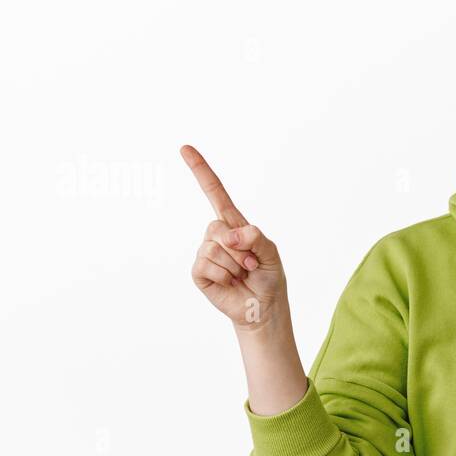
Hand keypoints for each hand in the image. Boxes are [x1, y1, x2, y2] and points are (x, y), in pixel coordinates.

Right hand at [182, 144, 287, 331]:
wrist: (262, 307)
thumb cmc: (268, 277)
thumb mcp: (271, 253)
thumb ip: (256, 237)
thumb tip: (231, 236)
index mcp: (234, 224)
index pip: (215, 193)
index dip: (201, 171)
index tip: (185, 149)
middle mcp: (217, 235)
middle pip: (217, 227)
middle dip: (240, 249)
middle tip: (251, 265)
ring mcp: (206, 253)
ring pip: (214, 248)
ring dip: (235, 265)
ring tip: (242, 275)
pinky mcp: (199, 272)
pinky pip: (207, 266)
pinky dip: (224, 276)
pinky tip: (229, 283)